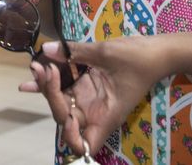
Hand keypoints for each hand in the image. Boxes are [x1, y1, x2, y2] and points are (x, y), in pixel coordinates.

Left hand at [22, 36, 168, 155]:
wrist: (155, 51)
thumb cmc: (138, 59)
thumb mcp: (106, 53)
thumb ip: (75, 52)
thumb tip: (45, 49)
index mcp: (106, 115)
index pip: (85, 142)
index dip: (70, 135)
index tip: (66, 113)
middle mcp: (95, 111)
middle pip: (65, 117)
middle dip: (50, 96)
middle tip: (44, 68)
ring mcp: (89, 97)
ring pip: (61, 99)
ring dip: (45, 86)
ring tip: (36, 67)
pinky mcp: (86, 84)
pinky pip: (64, 85)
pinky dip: (51, 78)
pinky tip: (37, 68)